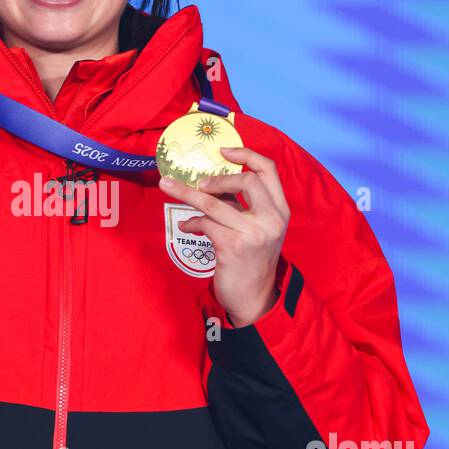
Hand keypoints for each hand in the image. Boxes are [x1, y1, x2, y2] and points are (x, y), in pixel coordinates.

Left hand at [159, 145, 289, 326]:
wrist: (254, 298)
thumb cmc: (252, 260)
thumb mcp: (257, 228)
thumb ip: (242, 204)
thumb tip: (211, 181)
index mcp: (281, 210)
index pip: (269, 170)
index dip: (246, 154)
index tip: (223, 150)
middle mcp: (272, 219)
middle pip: (245, 180)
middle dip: (217, 179)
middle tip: (199, 183)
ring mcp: (254, 233)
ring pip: (215, 202)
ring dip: (186, 193)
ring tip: (167, 185)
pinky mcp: (233, 247)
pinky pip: (205, 224)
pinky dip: (191, 223)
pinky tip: (187, 227)